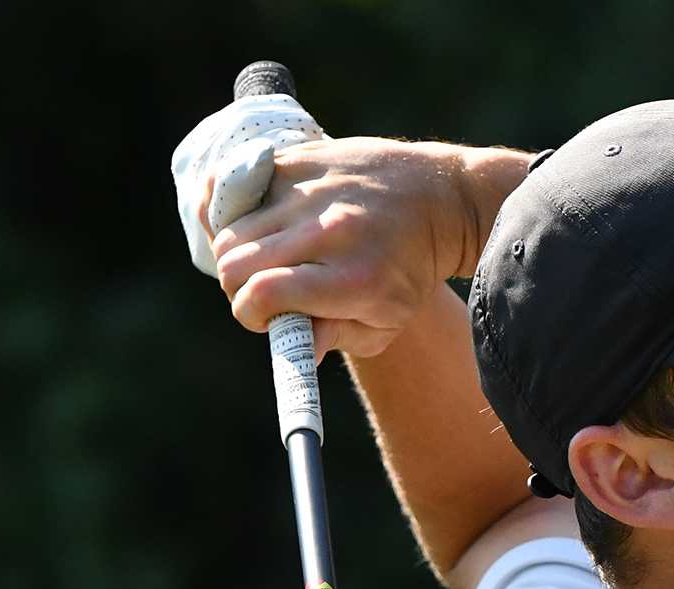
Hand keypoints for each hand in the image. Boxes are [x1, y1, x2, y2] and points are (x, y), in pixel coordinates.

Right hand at [207, 138, 530, 357]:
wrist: (443, 199)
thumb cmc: (412, 268)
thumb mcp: (388, 320)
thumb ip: (335, 337)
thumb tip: (291, 346)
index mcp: (353, 279)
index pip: (264, 294)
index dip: (251, 314)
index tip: (265, 318)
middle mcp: (329, 230)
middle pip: (236, 263)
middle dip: (239, 288)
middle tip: (263, 290)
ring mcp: (312, 189)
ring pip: (230, 228)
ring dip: (238, 251)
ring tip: (267, 257)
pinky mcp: (299, 157)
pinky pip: (233, 184)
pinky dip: (230, 209)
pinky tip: (251, 222)